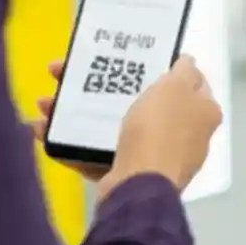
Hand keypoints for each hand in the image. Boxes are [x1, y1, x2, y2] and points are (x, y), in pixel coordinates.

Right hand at [32, 56, 222, 197]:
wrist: (139, 185)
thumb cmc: (161, 128)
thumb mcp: (177, 86)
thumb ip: (185, 70)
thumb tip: (187, 62)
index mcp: (202, 114)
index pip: (188, 83)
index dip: (164, 67)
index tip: (136, 59)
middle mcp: (182, 137)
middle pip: (142, 103)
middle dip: (105, 88)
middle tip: (73, 75)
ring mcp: (154, 157)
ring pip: (111, 125)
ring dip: (78, 112)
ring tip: (46, 101)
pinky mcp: (125, 175)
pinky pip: (95, 151)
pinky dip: (71, 140)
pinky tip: (43, 129)